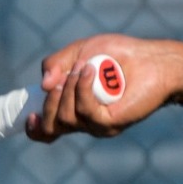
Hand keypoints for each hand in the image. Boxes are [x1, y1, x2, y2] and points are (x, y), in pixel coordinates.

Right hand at [26, 35, 175, 141]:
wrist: (152, 60)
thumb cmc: (118, 55)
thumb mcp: (79, 51)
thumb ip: (55, 64)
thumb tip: (43, 85)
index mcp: (73, 108)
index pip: (48, 132)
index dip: (34, 129)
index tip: (30, 115)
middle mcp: (84, 121)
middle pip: (51, 127)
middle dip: (49, 101)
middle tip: (63, 77)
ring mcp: (97, 125)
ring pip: (65, 118)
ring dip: (68, 89)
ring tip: (84, 68)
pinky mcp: (110, 123)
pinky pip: (85, 111)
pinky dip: (82, 88)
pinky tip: (90, 71)